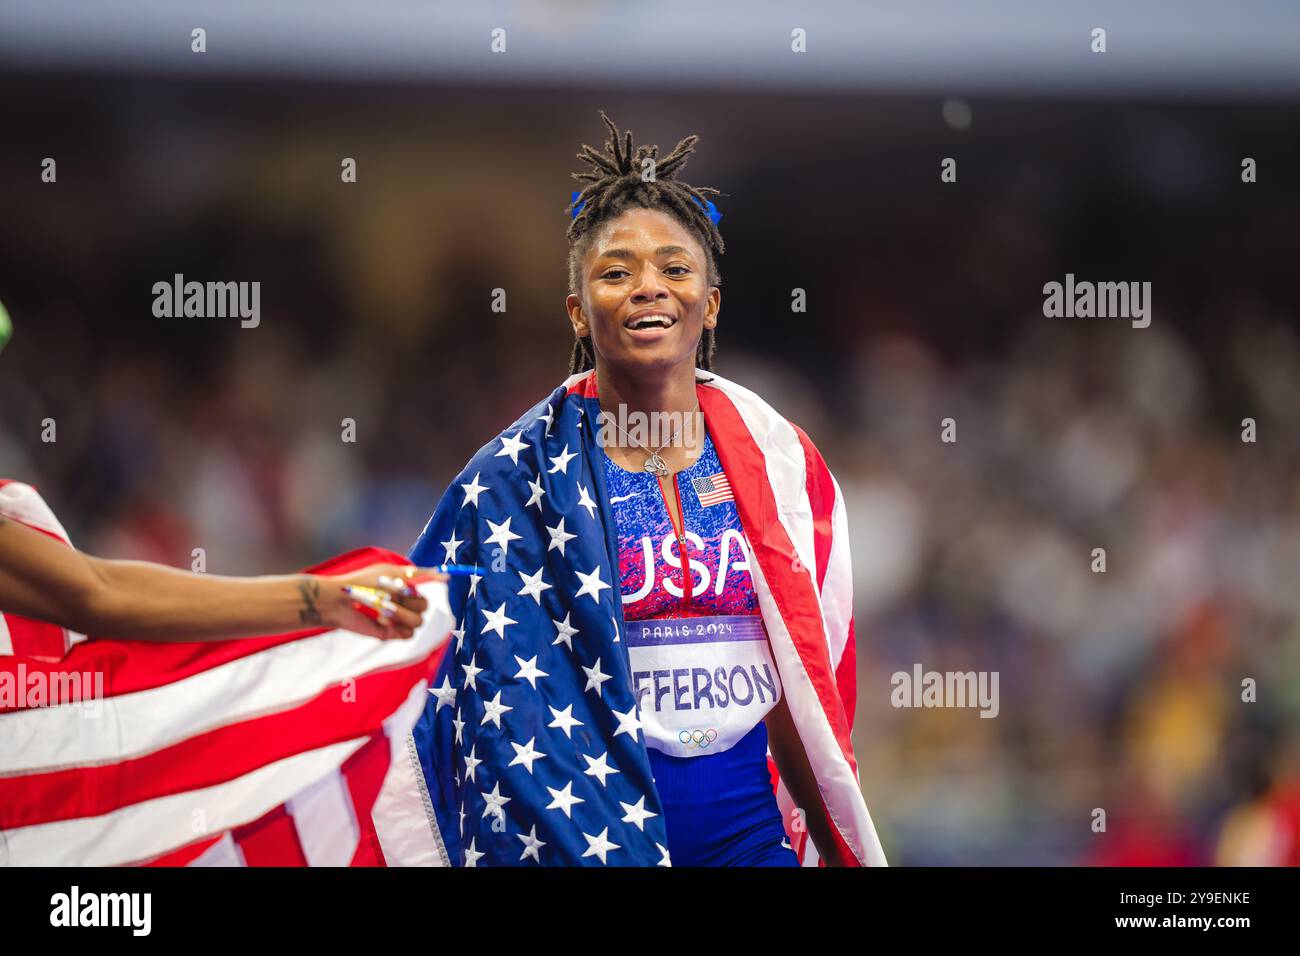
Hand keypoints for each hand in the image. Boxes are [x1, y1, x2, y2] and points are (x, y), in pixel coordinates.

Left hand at [319, 564, 446, 639]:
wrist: (340, 599)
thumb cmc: (363, 582)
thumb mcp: (391, 573)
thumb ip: (418, 574)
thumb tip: (444, 575)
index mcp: (406, 586)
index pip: (428, 588)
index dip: (430, 586)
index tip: (430, 583)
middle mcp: (405, 603)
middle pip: (425, 606)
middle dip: (409, 601)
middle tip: (391, 595)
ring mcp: (399, 619)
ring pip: (418, 621)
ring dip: (401, 614)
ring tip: (382, 609)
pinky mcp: (391, 633)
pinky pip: (409, 634)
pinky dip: (396, 627)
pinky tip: (380, 620)